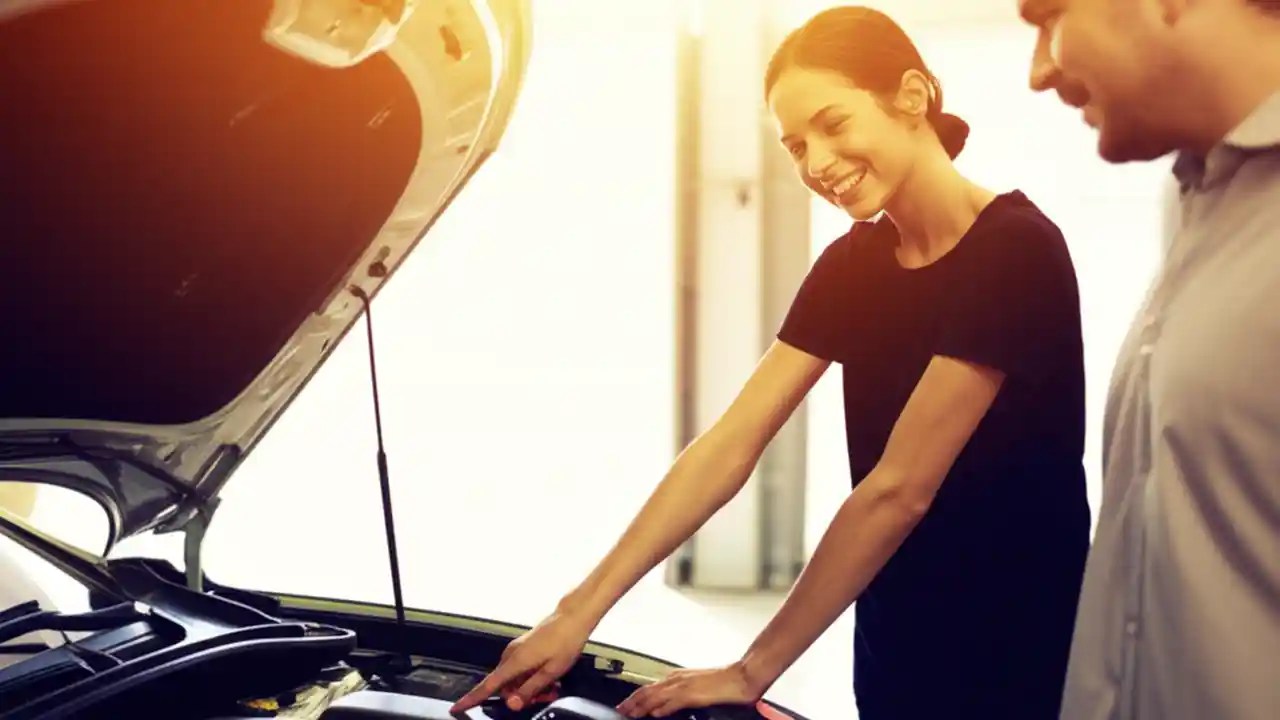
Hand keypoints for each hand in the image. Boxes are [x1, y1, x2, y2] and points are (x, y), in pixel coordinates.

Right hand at [451, 609, 594, 713]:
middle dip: (521, 696)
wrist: (573, 617)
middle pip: (506, 686)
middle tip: (545, 695)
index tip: (456, 707)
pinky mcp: (523, 647)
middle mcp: (511, 654)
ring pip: (515, 678)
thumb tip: (511, 704)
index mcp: (515, 662)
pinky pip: (520, 669)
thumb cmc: (565, 642)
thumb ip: (529, 689)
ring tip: (552, 687)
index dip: (471, 698)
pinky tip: (549, 677)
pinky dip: (531, 677)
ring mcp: (516, 649)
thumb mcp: (551, 672)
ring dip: (529, 687)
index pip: (487, 686)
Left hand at [616, 664, 761, 717]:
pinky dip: (661, 708)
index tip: (626, 705)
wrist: (741, 676)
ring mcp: (684, 686)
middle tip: (619, 711)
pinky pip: (673, 702)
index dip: (635, 696)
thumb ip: (680, 693)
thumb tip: (665, 705)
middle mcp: (677, 679)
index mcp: (677, 677)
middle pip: (647, 690)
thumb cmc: (723, 681)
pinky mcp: (693, 694)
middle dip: (631, 702)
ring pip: (655, 696)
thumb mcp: (697, 685)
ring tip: (629, 714)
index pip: (650, 687)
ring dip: (640, 706)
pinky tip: (653, 714)